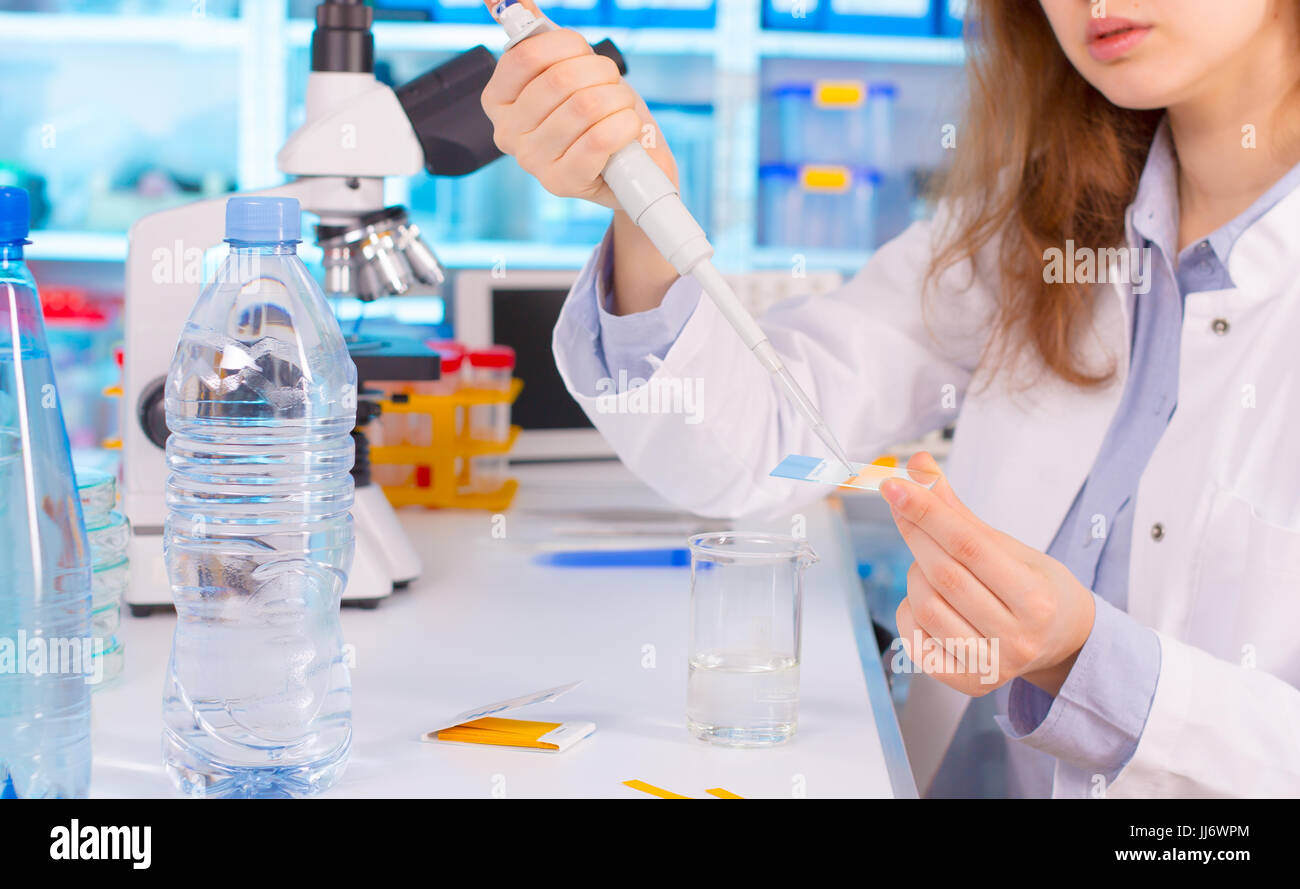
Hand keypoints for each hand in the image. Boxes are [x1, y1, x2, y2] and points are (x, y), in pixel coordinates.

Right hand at [480, 0, 678, 209]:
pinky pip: (598, 140)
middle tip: (612, 84)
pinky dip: (624, 126)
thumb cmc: (598, 114)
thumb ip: (536, 35)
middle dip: (600, 74)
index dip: (568, 47)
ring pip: (584, 107)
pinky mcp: (562, 182)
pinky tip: (627, 128)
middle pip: (559, 80)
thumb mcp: (568, 69)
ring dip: (618, 100)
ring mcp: (532, 161)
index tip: (586, 54)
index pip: (524, 56)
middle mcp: (507, 132)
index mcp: (499, 99)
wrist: (627, 165)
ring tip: (622, 108)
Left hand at [880, 452, 1095, 696]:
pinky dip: (908, 612)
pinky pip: (915, 642)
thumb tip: (919, 465)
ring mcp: (992, 666)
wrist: (1062, 642)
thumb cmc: (1035, 586)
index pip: (969, 547)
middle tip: (906, 511)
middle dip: (916, 534)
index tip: (894, 486)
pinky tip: (925, 600)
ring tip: (930, 565)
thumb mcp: (1009, 546)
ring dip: (915, 575)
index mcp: (1036, 598)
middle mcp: (1017, 638)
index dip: (927, 513)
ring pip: (925, 607)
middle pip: (944, 576)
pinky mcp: (968, 684)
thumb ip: (958, 512)